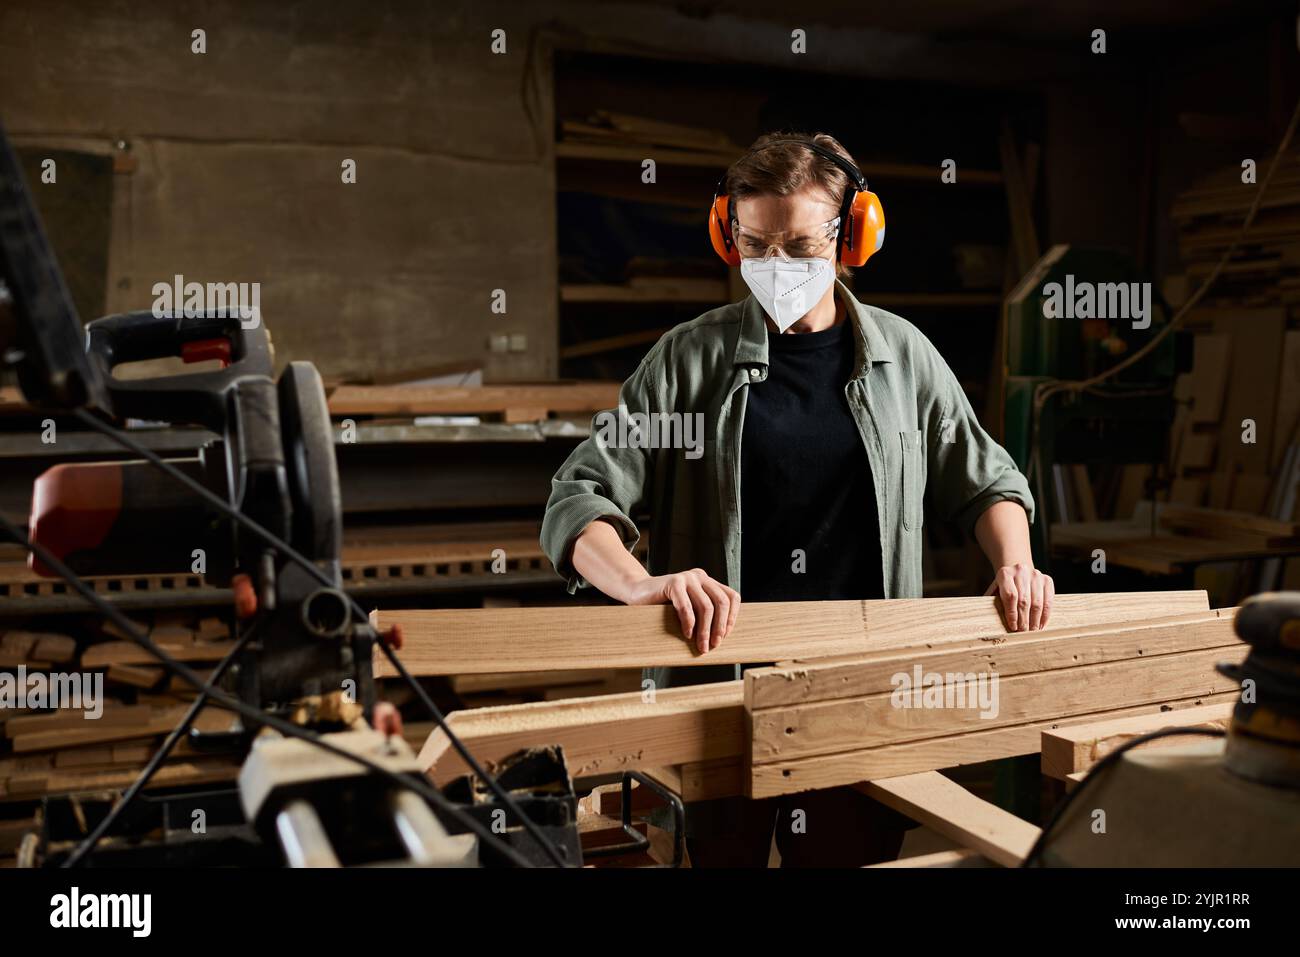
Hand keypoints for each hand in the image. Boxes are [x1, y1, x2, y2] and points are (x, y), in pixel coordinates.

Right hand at [624, 568, 739, 653]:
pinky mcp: (673, 582)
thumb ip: (703, 614)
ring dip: (705, 630)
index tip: (725, 636)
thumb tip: (721, 638)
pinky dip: (689, 623)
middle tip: (714, 645)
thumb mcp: (690, 607)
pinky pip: (686, 606)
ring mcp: (687, 577)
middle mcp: (700, 577)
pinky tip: (687, 634)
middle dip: (719, 627)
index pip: (731, 597)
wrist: (638, 592)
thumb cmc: (664, 605)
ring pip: (706, 606)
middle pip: (721, 602)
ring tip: (701, 645)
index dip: (731, 617)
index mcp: (708, 582)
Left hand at [984, 563, 1053, 630]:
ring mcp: (1036, 575)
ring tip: (1032, 631)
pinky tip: (1041, 624)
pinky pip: (1048, 601)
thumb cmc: (1004, 586)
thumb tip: (990, 622)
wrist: (1017, 572)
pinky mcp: (1047, 580)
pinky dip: (1045, 615)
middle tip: (1023, 633)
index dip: (1012, 614)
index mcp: (1005, 574)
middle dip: (1024, 620)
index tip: (1013, 627)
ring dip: (1035, 620)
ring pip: (1037, 602)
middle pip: (1024, 600)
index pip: (1010, 596)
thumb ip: (994, 603)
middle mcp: (1021, 571)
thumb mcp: (996, 590)